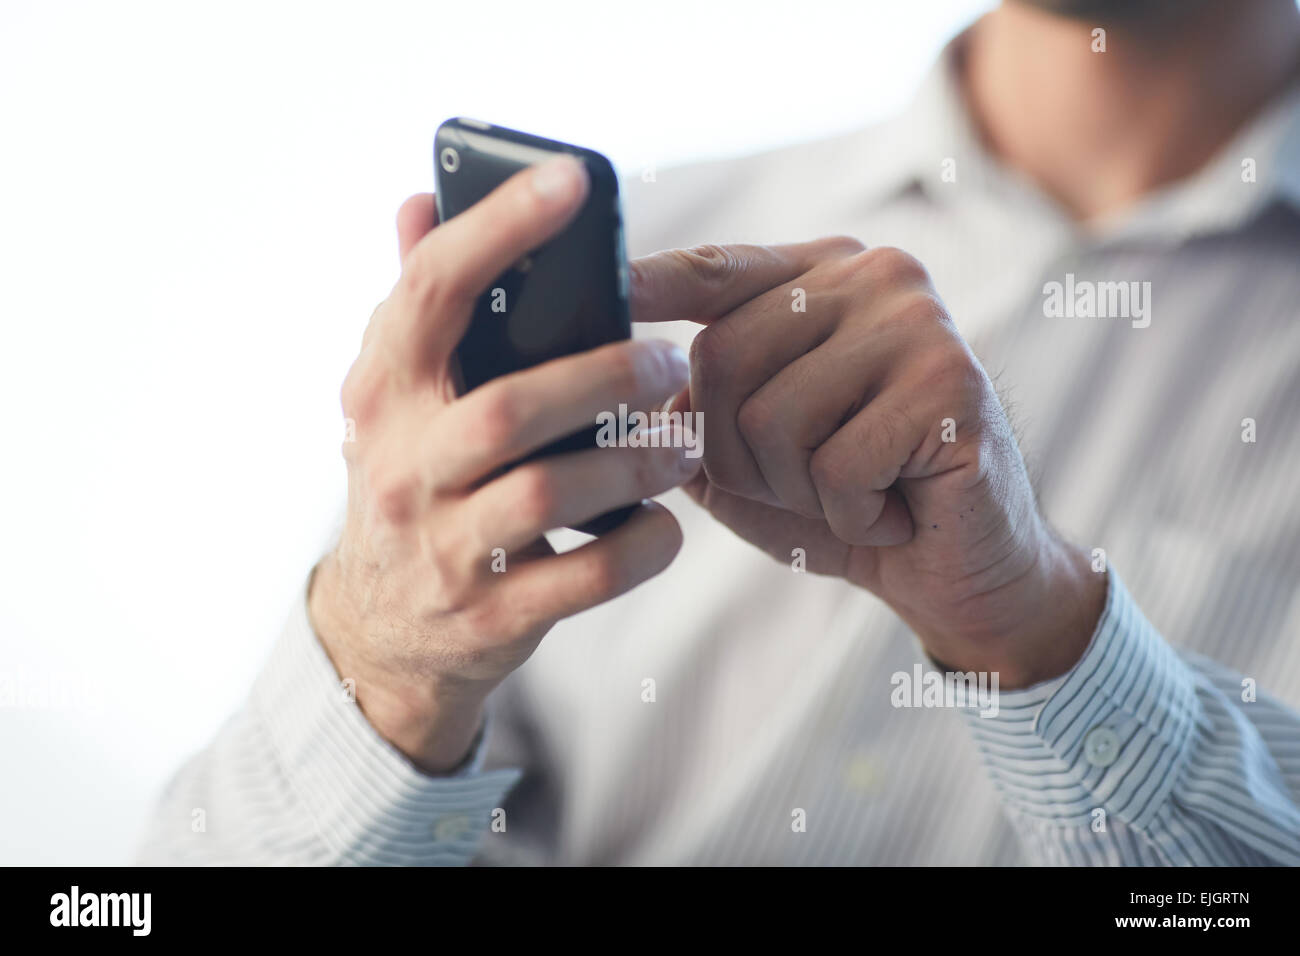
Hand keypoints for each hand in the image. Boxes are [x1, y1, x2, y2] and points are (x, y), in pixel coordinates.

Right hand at [309, 157, 699, 771]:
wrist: (381, 634)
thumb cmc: (412, 487)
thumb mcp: (394, 402)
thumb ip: (415, 308)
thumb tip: (416, 200)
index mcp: (381, 394)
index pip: (429, 293)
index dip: (498, 229)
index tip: (570, 180)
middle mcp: (401, 468)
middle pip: (508, 408)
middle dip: (604, 378)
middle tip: (669, 365)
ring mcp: (443, 550)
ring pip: (548, 494)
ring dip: (634, 461)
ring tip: (683, 443)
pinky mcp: (491, 617)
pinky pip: (586, 579)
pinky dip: (642, 546)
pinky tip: (665, 523)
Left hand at [633, 240, 1106, 687]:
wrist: (957, 568)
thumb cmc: (846, 502)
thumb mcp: (748, 459)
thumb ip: (691, 417)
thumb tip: (625, 389)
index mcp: (818, 280)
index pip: (713, 270)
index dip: (649, 280)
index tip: (597, 280)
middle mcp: (871, 276)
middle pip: (720, 359)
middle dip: (738, 456)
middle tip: (805, 484)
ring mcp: (917, 321)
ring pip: (772, 419)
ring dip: (797, 491)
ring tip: (858, 492)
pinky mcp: (951, 382)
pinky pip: (836, 465)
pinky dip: (851, 515)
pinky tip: (896, 507)